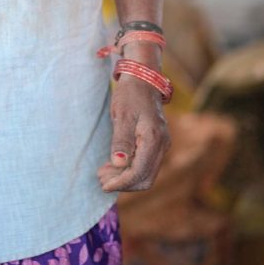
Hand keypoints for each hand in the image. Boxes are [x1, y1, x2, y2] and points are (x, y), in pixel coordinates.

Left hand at [97, 74, 168, 192]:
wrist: (143, 80)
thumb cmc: (130, 94)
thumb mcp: (122, 115)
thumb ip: (121, 141)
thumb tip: (118, 163)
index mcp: (154, 139)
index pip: (139, 173)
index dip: (120, 183)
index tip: (103, 184)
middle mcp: (162, 145)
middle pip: (145, 179)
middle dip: (122, 183)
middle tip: (101, 177)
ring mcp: (162, 145)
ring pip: (146, 175)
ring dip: (125, 178)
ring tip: (103, 172)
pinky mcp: (157, 144)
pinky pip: (145, 166)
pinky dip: (129, 170)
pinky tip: (112, 165)